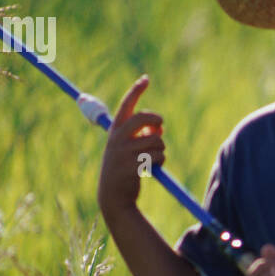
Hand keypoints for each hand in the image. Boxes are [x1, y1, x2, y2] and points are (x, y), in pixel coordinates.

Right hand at [97, 75, 164, 219]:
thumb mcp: (127, 148)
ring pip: (156, 140)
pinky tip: (151, 169)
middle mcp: (117, 138)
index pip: (126, 105)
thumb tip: (160, 128)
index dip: (136, 91)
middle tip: (160, 129)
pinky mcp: (133, 165)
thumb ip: (141, 134)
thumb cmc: (123, 169)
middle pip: (144, 117)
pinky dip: (161, 161)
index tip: (146, 79)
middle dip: (157, 120)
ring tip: (152, 159)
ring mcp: (125, 152)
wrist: (114, 196)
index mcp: (114, 131)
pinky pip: (158, 155)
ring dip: (161, 148)